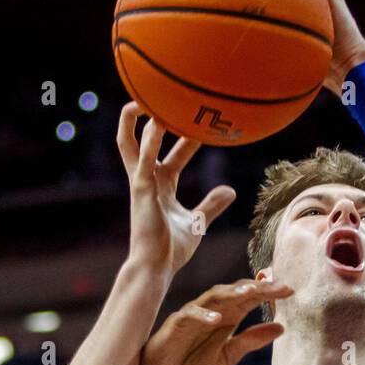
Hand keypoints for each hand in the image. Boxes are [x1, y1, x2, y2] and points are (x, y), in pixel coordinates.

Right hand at [117, 104, 235, 280]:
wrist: (157, 268)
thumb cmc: (171, 250)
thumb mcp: (197, 223)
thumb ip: (211, 205)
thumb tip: (230, 189)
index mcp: (161, 187)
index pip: (174, 155)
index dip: (187, 138)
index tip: (202, 123)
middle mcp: (148, 181)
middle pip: (142, 142)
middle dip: (145, 120)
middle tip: (159, 95)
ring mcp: (142, 184)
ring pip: (133, 144)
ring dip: (137, 120)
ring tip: (145, 97)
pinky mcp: (140, 191)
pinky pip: (143, 160)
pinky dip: (149, 141)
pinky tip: (154, 122)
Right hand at [136, 279, 291, 364]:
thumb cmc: (191, 364)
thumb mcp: (228, 356)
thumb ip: (251, 341)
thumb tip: (282, 327)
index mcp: (228, 316)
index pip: (252, 299)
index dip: (270, 293)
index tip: (291, 290)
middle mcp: (213, 310)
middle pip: (238, 292)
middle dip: (259, 288)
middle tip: (280, 286)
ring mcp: (194, 315)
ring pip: (215, 296)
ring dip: (233, 293)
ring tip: (251, 292)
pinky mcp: (175, 324)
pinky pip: (189, 315)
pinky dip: (203, 315)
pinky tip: (216, 319)